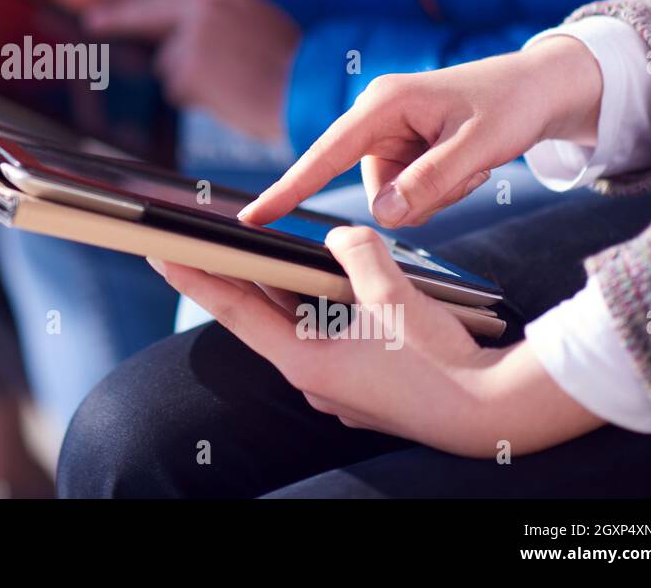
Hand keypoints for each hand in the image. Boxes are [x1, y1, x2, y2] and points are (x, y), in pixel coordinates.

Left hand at [50, 0, 300, 142]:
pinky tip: (231, 95)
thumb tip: (166, 50)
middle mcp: (204, 5)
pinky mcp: (190, 65)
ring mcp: (193, 35)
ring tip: (236, 84)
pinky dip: (201, 98)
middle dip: (107, 9)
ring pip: (171, 66)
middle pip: (141, 9)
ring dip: (193, 80)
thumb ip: (207, 25)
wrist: (313, 88)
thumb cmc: (290, 69)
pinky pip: (182, 89)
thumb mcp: (252, 27)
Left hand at [148, 226, 602, 456]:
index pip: (234, 309)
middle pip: (258, 315)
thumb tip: (342, 238)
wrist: (491, 412)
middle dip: (228, 276)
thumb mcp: (394, 292)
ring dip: (273, 289)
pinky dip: (311, 305)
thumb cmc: (441, 360)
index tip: (160, 252)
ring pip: (292, 324)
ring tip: (245, 250)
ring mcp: (333, 383)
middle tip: (192, 241)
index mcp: (305, 360)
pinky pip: (322, 335)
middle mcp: (310, 377)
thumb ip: (358, 253)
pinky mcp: (357, 381)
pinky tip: (316, 280)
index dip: (194, 278)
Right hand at [238, 36, 602, 228]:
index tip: (253, 217)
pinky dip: (443, 189)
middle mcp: (377, 118)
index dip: (288, 189)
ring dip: (437, 194)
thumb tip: (384, 214)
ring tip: (472, 162)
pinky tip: (469, 163)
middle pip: (375, 188)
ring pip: (394, 198)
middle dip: (422, 195)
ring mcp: (391, 135)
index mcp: (382, 104)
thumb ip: (430, 182)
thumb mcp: (478, 146)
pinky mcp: (404, 149)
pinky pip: (410, 194)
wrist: (542, 88)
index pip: (324, 154)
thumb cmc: (512, 104)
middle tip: (469, 171)